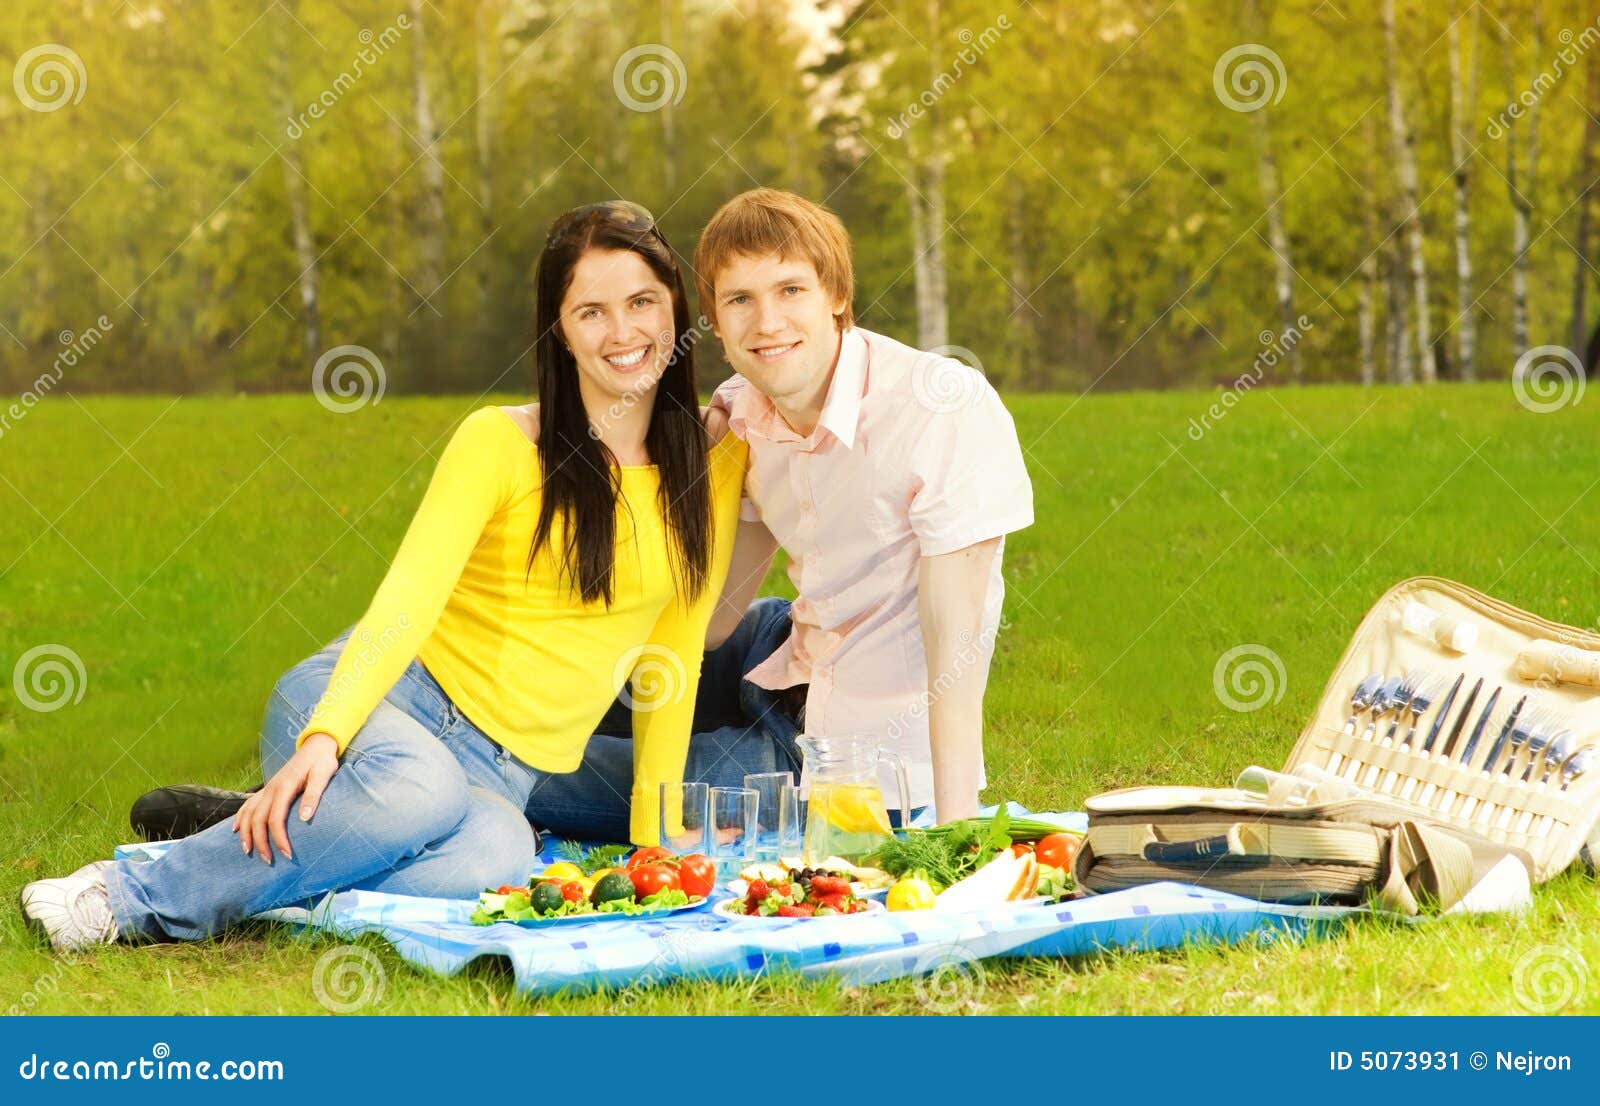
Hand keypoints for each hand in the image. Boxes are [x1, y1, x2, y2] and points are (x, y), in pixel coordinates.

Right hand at [233, 732, 339, 864]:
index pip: (276, 819)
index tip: (287, 854)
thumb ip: (313, 795)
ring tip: (248, 851)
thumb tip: (305, 818)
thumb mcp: (323, 776)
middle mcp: (271, 788)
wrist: (316, 745)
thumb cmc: (322, 761)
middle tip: (268, 861)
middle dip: (260, 842)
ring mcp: (267, 788)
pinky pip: (248, 804)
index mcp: (284, 787)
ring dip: (246, 833)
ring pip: (248, 813)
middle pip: (258, 820)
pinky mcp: (267, 788)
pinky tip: (237, 830)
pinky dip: (241, 818)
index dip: (279, 839)